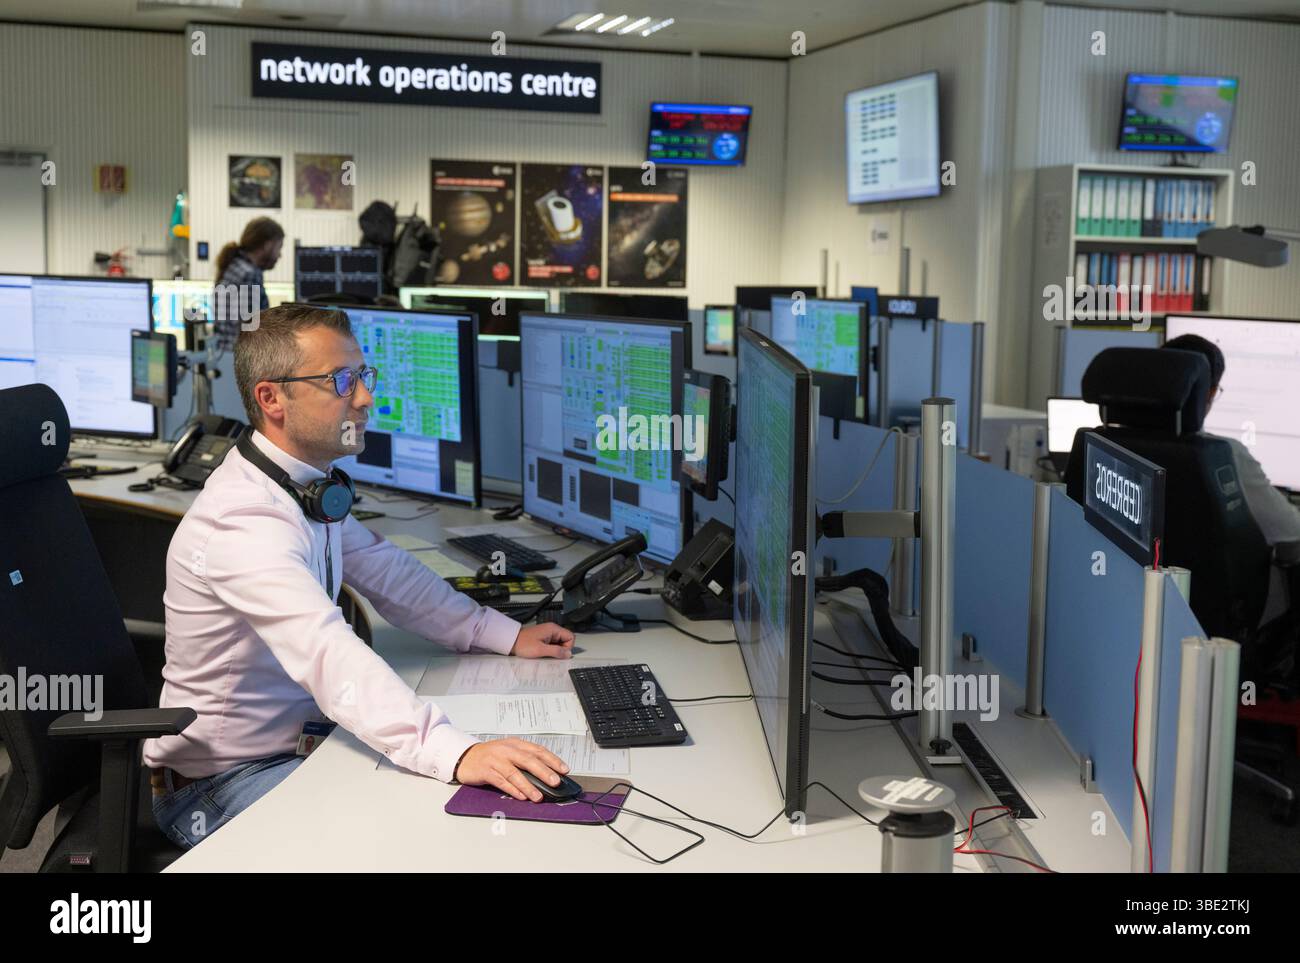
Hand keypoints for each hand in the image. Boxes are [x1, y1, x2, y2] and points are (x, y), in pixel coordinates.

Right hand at [453, 737, 569, 801]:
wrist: (465, 757)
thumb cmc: (490, 756)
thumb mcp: (509, 752)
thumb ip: (525, 760)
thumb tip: (547, 774)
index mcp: (515, 744)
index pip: (538, 750)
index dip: (552, 760)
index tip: (564, 770)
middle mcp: (506, 750)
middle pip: (528, 760)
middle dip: (543, 771)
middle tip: (555, 782)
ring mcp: (496, 760)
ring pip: (515, 773)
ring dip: (528, 786)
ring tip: (538, 796)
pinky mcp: (486, 771)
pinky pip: (501, 781)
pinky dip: (512, 790)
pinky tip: (521, 796)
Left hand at [510, 622, 574, 658]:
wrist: (511, 642)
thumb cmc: (523, 644)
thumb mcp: (541, 650)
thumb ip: (556, 651)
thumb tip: (568, 654)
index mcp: (553, 629)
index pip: (570, 637)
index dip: (567, 647)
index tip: (558, 653)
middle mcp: (552, 630)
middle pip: (566, 640)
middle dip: (561, 649)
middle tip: (550, 654)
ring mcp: (548, 634)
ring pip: (559, 643)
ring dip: (555, 650)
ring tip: (544, 653)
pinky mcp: (544, 638)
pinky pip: (552, 645)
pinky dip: (550, 650)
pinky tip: (542, 652)